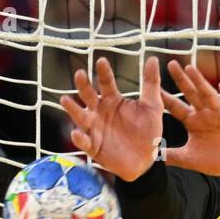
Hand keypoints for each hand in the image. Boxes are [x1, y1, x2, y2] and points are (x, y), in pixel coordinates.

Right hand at [60, 56, 163, 181]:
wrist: (147, 160)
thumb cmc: (148, 131)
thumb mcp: (152, 107)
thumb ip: (150, 84)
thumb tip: (153, 58)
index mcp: (113, 100)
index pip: (106, 82)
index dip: (103, 72)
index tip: (101, 61)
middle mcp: (100, 111)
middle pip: (88, 95)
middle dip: (83, 85)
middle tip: (80, 74)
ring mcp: (94, 128)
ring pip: (80, 116)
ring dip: (73, 108)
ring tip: (66, 100)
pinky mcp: (93, 146)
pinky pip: (84, 141)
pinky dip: (79, 138)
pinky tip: (76, 133)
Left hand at [160, 59, 219, 176]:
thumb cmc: (217, 159)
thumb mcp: (190, 159)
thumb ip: (173, 156)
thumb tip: (153, 157)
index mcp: (193, 121)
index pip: (175, 107)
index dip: (164, 97)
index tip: (152, 86)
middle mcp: (205, 114)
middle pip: (191, 94)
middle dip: (181, 80)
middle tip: (171, 64)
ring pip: (208, 95)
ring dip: (200, 82)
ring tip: (191, 69)